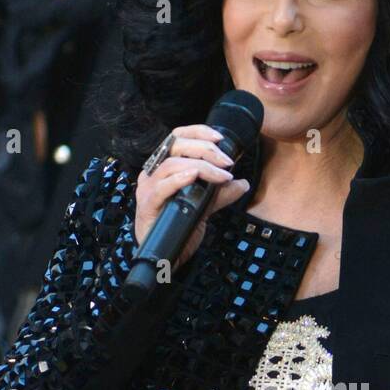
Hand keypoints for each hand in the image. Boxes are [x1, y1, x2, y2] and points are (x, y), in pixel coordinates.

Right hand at [134, 124, 250, 268]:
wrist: (165, 257)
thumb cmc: (178, 227)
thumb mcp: (203, 207)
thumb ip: (220, 193)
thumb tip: (242, 183)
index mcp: (164, 167)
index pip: (177, 137)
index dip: (198, 132)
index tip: (220, 138)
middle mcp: (153, 173)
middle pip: (175, 145)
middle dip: (205, 149)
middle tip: (227, 162)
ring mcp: (148, 188)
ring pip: (171, 164)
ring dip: (201, 166)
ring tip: (221, 176)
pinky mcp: (147, 205)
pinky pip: (161, 187)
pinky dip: (178, 179)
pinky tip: (194, 177)